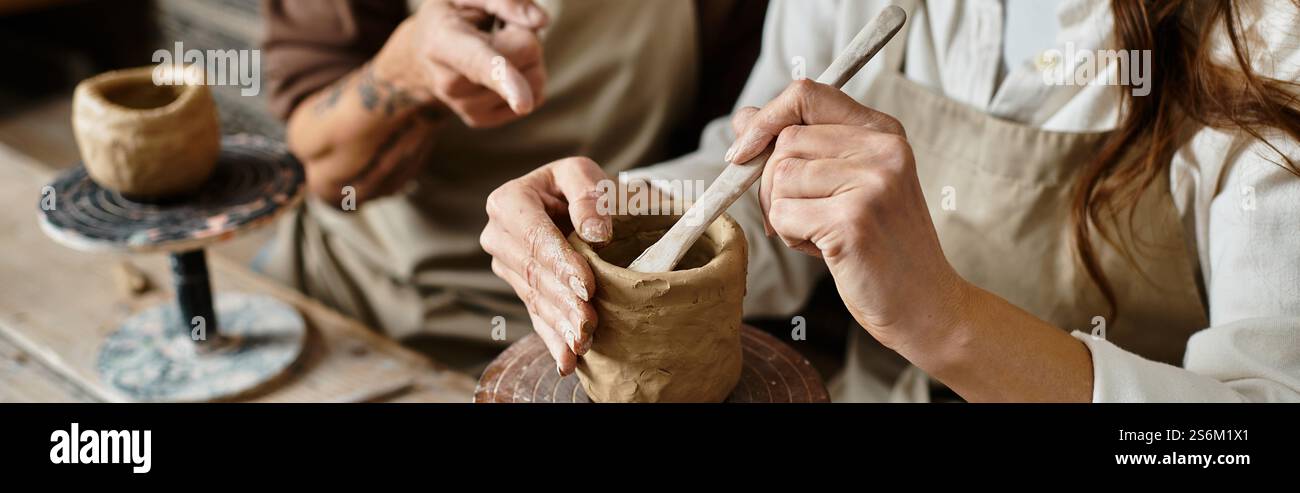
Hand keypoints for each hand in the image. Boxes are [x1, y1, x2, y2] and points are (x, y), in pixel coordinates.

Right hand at [374, 0, 547, 126]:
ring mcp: (466, 107)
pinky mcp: (483, 120)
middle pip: (527, 52)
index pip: (480, 61)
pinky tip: (499, 69)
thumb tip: (540, 23)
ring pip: (536, 78)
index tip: (523, 102)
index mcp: (442, 43)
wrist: (419, 55)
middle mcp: (451, 83)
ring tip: (496, 48)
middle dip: (524, 34)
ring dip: (527, 59)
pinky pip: (536, 97)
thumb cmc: (448, 15)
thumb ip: (504, 0)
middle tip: (497, 29)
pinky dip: (526, 79)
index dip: (504, 78)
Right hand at [480, 157, 611, 374]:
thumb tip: (595, 233)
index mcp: (509, 201)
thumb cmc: (585, 186)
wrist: (584, 205)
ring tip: (584, 343)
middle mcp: (499, 235)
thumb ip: (589, 195)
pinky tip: (568, 361)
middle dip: (563, 301)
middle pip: (533, 272)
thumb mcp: (587, 176)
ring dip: (560, 324)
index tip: (587, 286)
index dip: (560, 263)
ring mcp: (506, 266)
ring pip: (535, 298)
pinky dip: (554, 340)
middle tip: (589, 324)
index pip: (535, 237)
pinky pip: (536, 316)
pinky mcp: (521, 289)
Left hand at [725, 80, 971, 353]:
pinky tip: (826, 250)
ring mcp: (872, 183)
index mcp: (884, 132)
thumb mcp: (849, 184)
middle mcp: (883, 149)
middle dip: (773, 184)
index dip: (765, 118)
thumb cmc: (879, 246)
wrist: (925, 304)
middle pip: (784, 142)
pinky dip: (791, 237)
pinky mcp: (853, 220)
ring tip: (822, 233)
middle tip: (801, 216)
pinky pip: (783, 215)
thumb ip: (804, 148)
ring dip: (784, 214)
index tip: (744, 151)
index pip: (806, 94)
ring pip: (779, 179)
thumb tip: (743, 118)